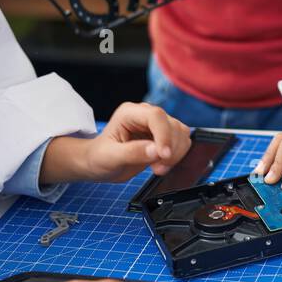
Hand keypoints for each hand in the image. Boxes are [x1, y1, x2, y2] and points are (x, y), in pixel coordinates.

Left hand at [41, 102, 190, 184]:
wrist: (100, 164)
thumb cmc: (99, 157)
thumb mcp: (110, 157)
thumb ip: (131, 152)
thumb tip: (155, 150)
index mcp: (130, 113)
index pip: (156, 116)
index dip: (164, 135)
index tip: (163, 155)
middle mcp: (146, 115)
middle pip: (172, 125)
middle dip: (170, 149)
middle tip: (157, 168)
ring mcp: (157, 125)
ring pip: (181, 133)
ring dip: (175, 153)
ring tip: (158, 167)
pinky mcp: (165, 136)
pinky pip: (182, 142)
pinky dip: (177, 155)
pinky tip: (162, 164)